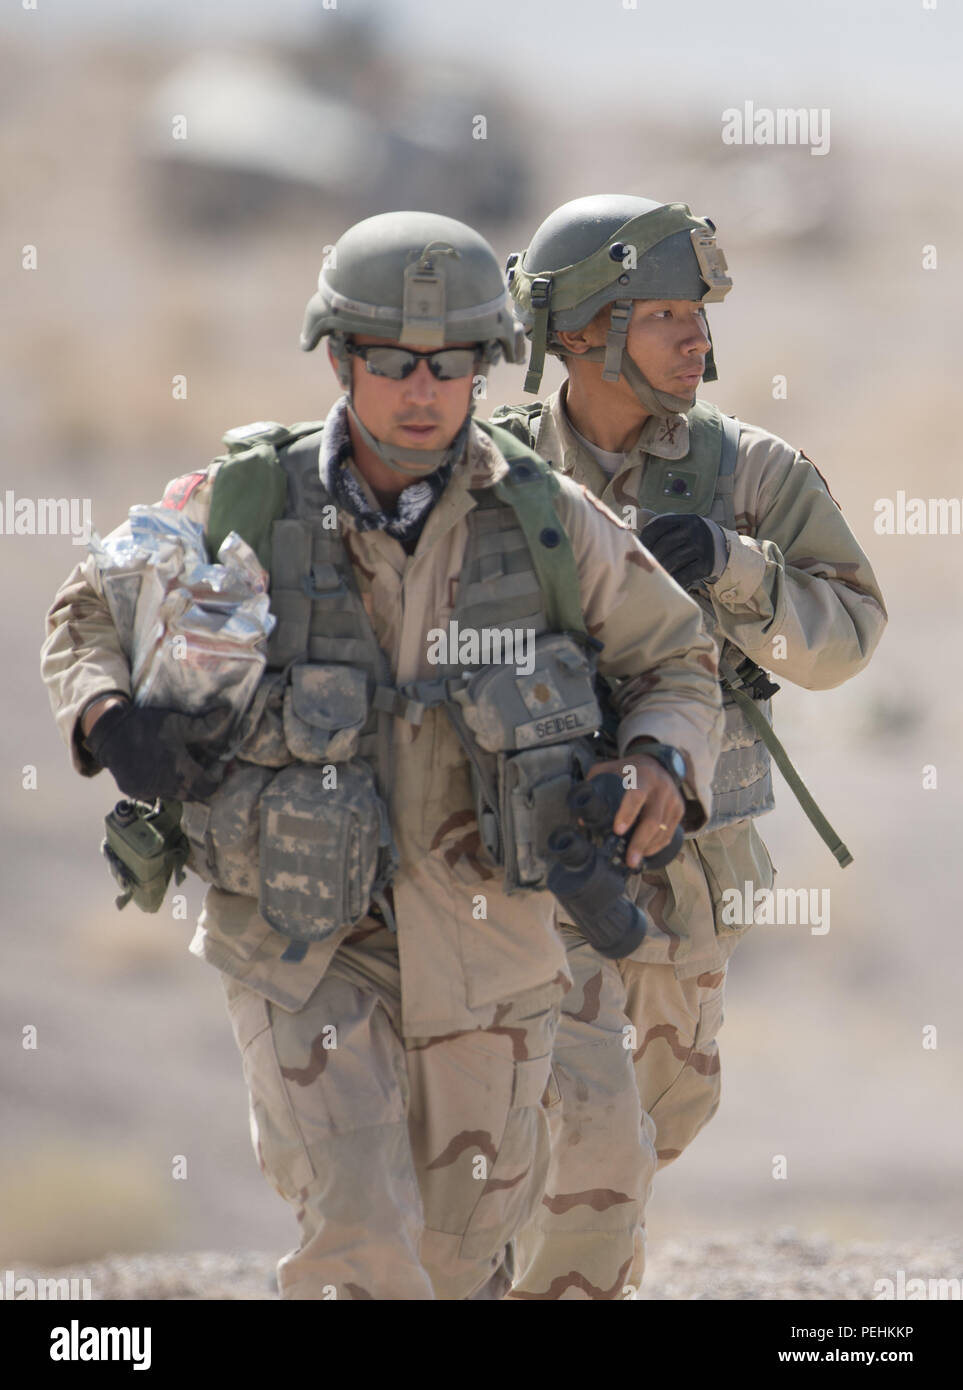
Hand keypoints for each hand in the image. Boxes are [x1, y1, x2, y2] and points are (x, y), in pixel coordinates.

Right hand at [86, 701, 233, 801]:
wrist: (110, 731)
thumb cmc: (147, 725)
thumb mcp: (178, 723)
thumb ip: (205, 725)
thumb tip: (227, 714)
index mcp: (180, 772)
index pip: (209, 787)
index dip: (217, 777)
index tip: (218, 764)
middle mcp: (165, 787)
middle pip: (194, 794)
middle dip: (202, 781)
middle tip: (204, 765)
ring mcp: (148, 791)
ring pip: (175, 795)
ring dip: (183, 784)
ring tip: (183, 765)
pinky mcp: (134, 791)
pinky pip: (156, 793)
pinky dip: (164, 784)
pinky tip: (162, 768)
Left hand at [585, 755, 683, 868]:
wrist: (657, 761)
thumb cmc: (628, 770)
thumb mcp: (609, 769)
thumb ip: (593, 787)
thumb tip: (582, 820)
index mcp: (642, 775)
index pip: (636, 795)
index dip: (628, 813)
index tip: (618, 831)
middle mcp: (661, 787)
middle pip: (653, 819)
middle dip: (640, 842)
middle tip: (629, 860)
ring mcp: (673, 799)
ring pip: (663, 829)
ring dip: (648, 848)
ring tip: (634, 861)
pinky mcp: (679, 809)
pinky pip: (670, 832)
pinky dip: (658, 845)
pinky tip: (646, 853)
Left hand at [638, 513, 718, 588]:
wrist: (723, 549)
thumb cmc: (694, 539)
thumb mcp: (684, 527)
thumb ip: (663, 527)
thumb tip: (633, 528)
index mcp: (687, 519)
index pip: (659, 525)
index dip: (645, 537)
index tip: (637, 548)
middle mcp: (695, 531)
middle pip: (664, 544)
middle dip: (650, 556)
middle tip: (642, 564)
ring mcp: (702, 548)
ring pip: (671, 560)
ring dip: (659, 569)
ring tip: (652, 574)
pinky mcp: (706, 565)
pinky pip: (683, 574)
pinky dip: (672, 580)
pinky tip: (667, 582)